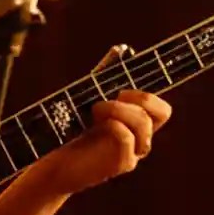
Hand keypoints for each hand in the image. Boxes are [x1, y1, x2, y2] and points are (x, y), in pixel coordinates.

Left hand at [29, 45, 172, 195]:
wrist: (51, 162)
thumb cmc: (67, 131)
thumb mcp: (86, 99)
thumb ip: (104, 78)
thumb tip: (122, 49)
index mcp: (134, 125)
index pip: (161, 110)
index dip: (153, 95)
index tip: (127, 86)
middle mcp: (139, 140)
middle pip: (162, 112)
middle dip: (140, 97)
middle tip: (112, 98)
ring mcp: (133, 154)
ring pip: (143, 122)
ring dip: (118, 108)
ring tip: (94, 111)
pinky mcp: (121, 165)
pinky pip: (126, 137)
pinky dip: (112, 126)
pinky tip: (95, 128)